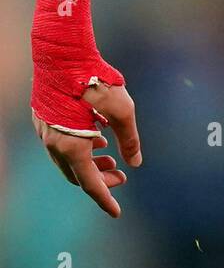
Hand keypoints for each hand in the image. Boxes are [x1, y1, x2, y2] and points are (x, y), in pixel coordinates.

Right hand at [32, 81, 141, 217]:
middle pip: (78, 175)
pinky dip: (79, 148)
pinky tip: (96, 135)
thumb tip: (135, 162)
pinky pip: (62, 144)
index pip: (90, 184)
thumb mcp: (122, 110)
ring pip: (68, 160)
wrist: (63, 55)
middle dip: (100, 179)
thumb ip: (129, 139)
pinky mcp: (44, 119)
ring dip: (90, 163)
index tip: (117, 212)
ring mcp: (46, 132)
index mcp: (72, 147)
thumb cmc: (95, 81)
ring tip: (109, 154)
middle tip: (121, 176)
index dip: (105, 199)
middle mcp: (54, 144)